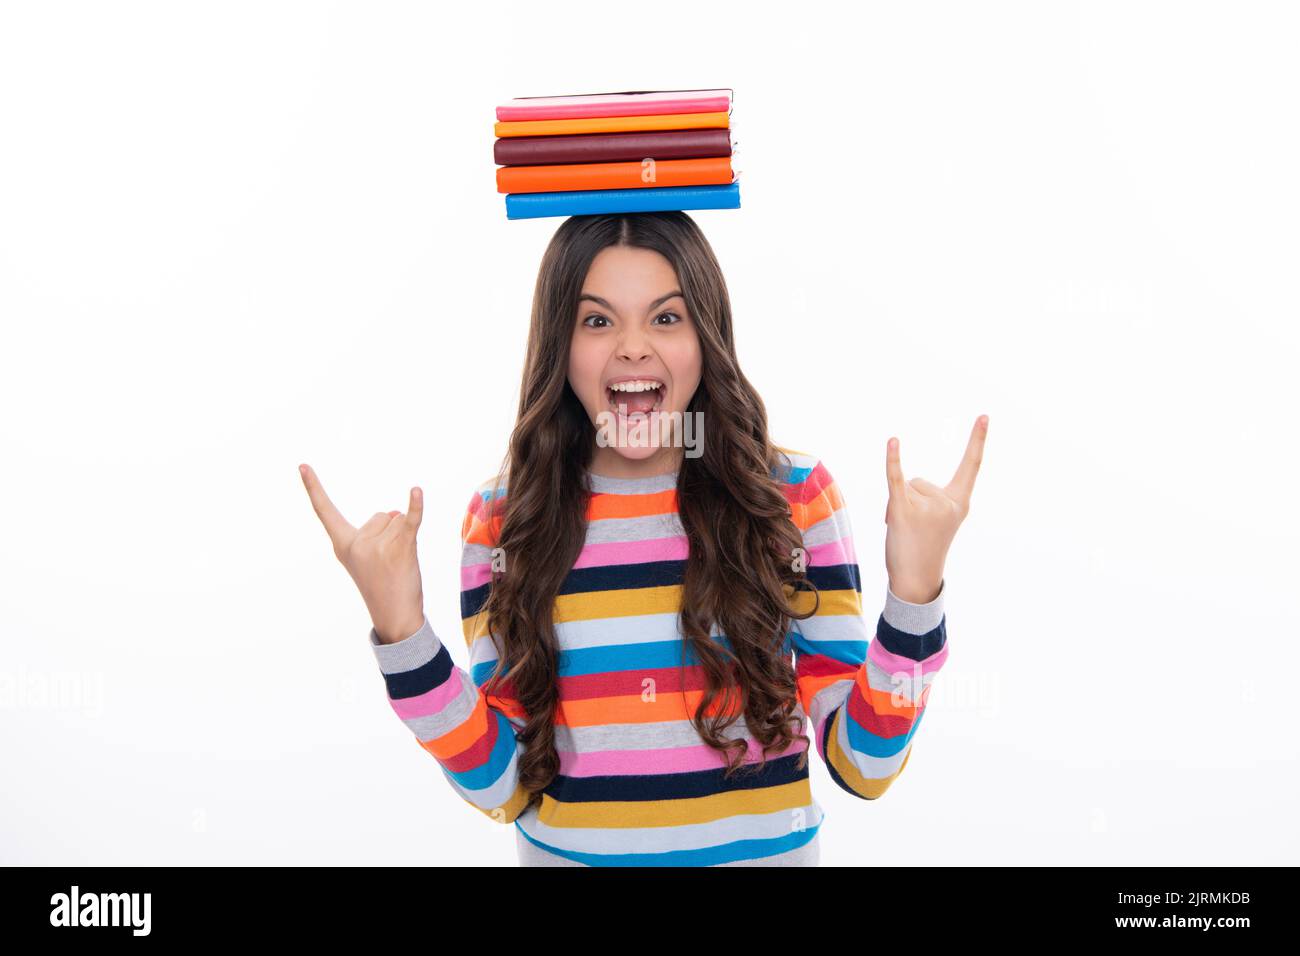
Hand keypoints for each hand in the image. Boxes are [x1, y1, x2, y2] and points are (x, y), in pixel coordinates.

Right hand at [299, 463, 425, 644]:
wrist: (396, 617)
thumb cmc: (382, 586)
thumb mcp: (369, 558)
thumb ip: (376, 532)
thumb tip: (396, 512)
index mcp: (343, 545)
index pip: (325, 511)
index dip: (314, 487)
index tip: (302, 465)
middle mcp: (357, 544)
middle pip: (382, 516)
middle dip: (391, 533)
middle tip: (390, 564)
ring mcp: (378, 546)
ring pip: (399, 519)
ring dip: (405, 536)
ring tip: (402, 564)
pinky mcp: (401, 547)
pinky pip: (411, 519)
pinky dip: (416, 504)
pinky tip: (416, 490)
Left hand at [884, 415, 987, 602]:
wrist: (915, 581)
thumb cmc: (924, 550)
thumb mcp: (938, 520)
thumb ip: (929, 496)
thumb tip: (903, 478)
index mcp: (961, 503)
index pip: (971, 465)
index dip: (977, 439)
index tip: (983, 415)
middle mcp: (947, 502)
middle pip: (919, 482)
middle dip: (909, 501)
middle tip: (913, 530)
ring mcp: (927, 507)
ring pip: (904, 487)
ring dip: (897, 506)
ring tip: (903, 530)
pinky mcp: (903, 510)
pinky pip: (896, 478)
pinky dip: (893, 460)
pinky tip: (894, 440)